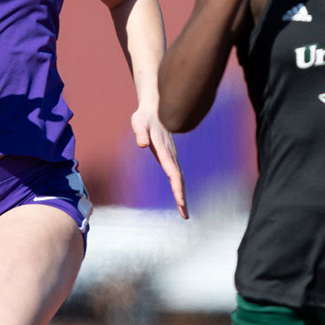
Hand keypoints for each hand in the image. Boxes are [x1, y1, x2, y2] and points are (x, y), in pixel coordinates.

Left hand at [133, 103, 187, 218]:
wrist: (154, 108)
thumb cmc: (144, 117)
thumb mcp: (138, 122)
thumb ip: (140, 133)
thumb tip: (142, 144)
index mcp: (164, 150)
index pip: (173, 173)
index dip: (177, 188)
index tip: (180, 202)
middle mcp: (171, 155)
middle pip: (179, 180)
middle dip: (182, 198)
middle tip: (185, 216)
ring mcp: (172, 156)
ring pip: (179, 178)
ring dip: (182, 195)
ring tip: (184, 212)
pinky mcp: (170, 157)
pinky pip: (176, 175)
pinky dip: (179, 187)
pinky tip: (179, 196)